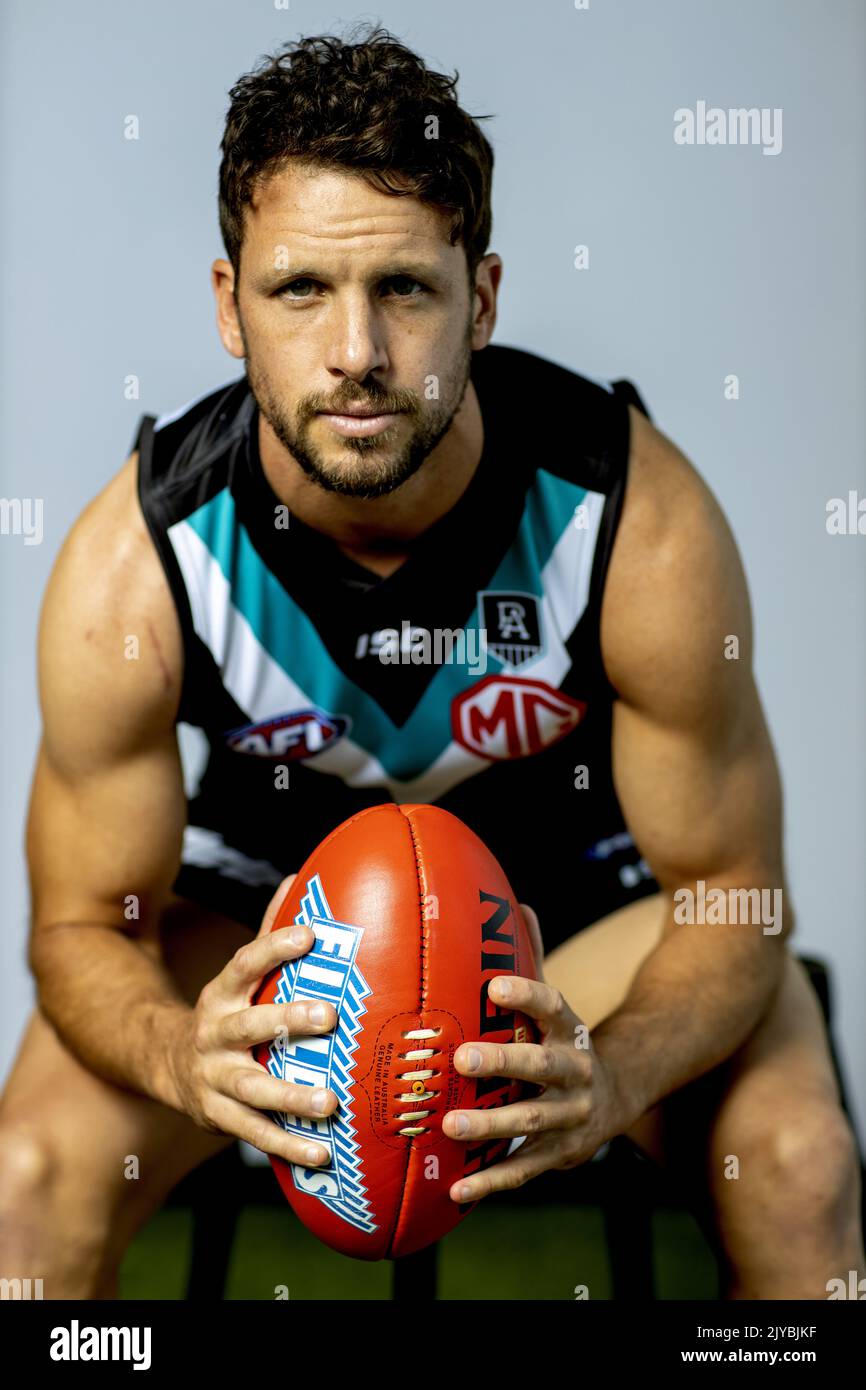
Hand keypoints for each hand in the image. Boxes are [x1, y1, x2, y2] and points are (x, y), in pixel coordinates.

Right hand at [168, 873, 337, 1166]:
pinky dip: (288, 1145)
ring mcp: (214, 1078)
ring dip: (291, 1095)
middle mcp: (215, 1034)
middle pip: (250, 1025)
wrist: (165, 1063)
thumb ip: (269, 929)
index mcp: (223, 993)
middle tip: (329, 1016)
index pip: (246, 963)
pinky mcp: (219, 1116)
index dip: (275, 947)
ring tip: (330, 1101)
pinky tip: (323, 1152)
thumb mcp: (239, 973)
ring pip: (252, 1087)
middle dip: (288, 1020)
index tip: (310, 934)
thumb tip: (301, 875)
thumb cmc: (227, 1010)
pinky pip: (255, 1134)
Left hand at [443, 904, 626, 1203]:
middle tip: (461, 1057)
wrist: (618, 1093)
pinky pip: (525, 1168)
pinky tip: (457, 1189)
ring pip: (533, 1120)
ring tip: (449, 1125)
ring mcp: (572, 1115)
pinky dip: (491, 1182)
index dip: (528, 994)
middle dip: (504, 1062)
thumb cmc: (562, 1039)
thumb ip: (533, 957)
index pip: (552, 1006)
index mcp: (570, 1028)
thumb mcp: (554, 1003)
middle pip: (542, 1065)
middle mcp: (576, 1070)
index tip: (497, 984)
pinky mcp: (560, 1153)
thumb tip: (516, 903)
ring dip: (491, 1125)